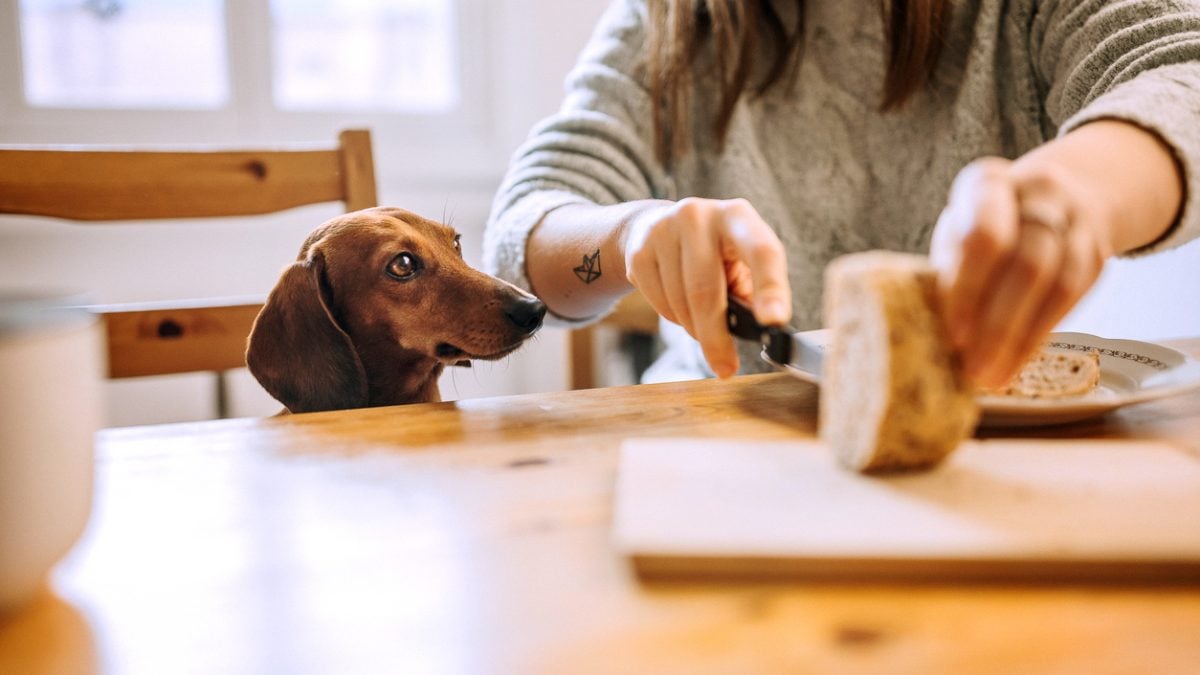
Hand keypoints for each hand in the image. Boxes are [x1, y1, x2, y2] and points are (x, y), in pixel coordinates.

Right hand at [622, 197, 790, 376]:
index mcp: (738, 216)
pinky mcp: (638, 252)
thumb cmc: (712, 253)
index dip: (770, 288)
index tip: (774, 321)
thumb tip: (759, 329)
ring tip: (703, 324)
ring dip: (695, 328)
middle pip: (707, 290)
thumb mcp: (740, 261)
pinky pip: (659, 304)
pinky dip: (674, 318)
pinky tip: (680, 305)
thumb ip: (752, 291)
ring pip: (681, 302)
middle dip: (716, 337)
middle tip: (725, 367)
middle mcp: (699, 216)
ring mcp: (664, 231)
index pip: (762, 252)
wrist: (655, 227)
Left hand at [931, 157, 1114, 387]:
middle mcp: (1038, 193)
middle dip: (996, 323)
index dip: (969, 288)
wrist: (1065, 193)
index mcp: (987, 183)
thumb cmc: (990, 224)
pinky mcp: (1096, 253)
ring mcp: (1074, 221)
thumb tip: (924, 332)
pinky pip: (1073, 297)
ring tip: (991, 376)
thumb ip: (948, 269)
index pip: (984, 236)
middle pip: (1026, 263)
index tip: (953, 334)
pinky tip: (1016, 360)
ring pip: (1056, 284)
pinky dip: (1040, 334)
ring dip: (1020, 338)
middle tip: (971, 367)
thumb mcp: (959, 230)